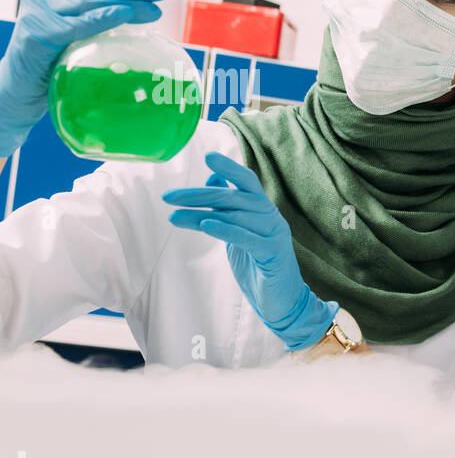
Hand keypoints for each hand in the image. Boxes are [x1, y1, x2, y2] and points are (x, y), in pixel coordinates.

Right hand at [0, 0, 167, 154]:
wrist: (20, 87)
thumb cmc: (53, 59)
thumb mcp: (76, 30)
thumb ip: (96, 15)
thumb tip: (139, 10)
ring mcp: (40, 11)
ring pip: (90, 0)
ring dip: (127, 3)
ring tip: (153, 11)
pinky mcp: (39, 33)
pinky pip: (77, 24)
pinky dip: (103, 18)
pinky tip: (124, 14)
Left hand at [162, 152, 337, 350]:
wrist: (283, 300)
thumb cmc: (259, 265)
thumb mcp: (240, 232)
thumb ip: (229, 208)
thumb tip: (212, 179)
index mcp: (263, 210)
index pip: (247, 181)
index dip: (229, 168)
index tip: (207, 156)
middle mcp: (271, 217)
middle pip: (234, 197)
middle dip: (199, 195)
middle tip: (168, 197)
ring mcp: (274, 235)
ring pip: (236, 216)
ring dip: (201, 214)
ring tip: (174, 216)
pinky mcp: (273, 254)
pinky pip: (247, 238)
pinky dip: (226, 229)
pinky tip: (206, 224)